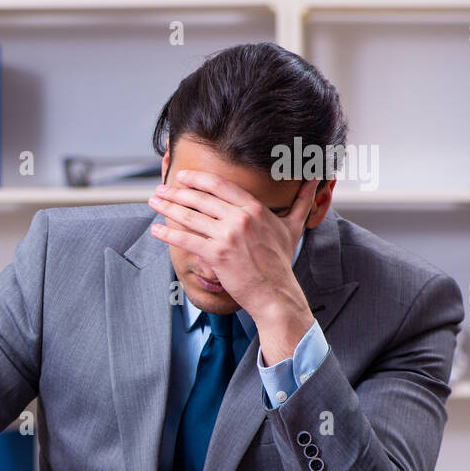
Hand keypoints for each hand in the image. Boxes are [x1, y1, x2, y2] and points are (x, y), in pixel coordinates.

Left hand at [148, 170, 317, 361]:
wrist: (275, 293)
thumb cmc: (281, 262)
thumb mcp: (293, 227)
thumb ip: (301, 201)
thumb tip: (315, 179)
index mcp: (254, 209)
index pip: (220, 186)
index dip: (197, 180)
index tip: (182, 177)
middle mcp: (240, 219)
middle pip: (200, 199)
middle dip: (175, 192)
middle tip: (159, 189)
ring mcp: (227, 236)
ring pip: (190, 217)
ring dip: (167, 208)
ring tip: (153, 202)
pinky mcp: (216, 255)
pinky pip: (186, 240)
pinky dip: (167, 234)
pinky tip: (155, 230)